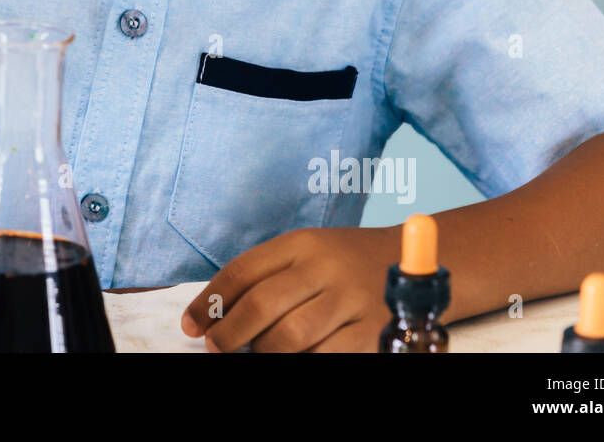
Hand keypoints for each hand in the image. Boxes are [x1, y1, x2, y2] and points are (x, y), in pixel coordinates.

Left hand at [180, 225, 400, 351]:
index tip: (191, 325)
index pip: (243, 271)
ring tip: (260, 352)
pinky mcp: (373, 332)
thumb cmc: (344, 263)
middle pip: (262, 306)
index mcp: (302, 242)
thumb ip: (266, 276)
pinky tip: (295, 357)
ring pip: (289, 338)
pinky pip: (325, 356)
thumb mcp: (306, 253)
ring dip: (264, 352)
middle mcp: (326, 266)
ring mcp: (352, 300)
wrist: (413, 263)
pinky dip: (302, 361)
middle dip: (229, 334)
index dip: (209, 301)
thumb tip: (215, 315)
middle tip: (216, 347)